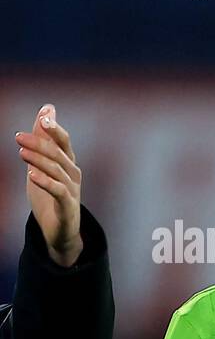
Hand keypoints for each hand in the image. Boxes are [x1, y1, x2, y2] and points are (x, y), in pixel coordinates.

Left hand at [15, 104, 82, 267]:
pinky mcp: (67, 207)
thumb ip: (44, 137)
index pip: (64, 142)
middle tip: (17, 136)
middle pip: (58, 155)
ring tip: (21, 152)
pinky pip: (58, 192)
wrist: (60, 230)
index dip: (55, 129)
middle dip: (39, 143)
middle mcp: (73, 174)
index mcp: (68, 163)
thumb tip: (47, 108)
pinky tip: (32, 175)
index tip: (44, 117)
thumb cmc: (51, 195)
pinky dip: (46, 182)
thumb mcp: (44, 164)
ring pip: (56, 171)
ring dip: (38, 160)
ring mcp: (72, 191)